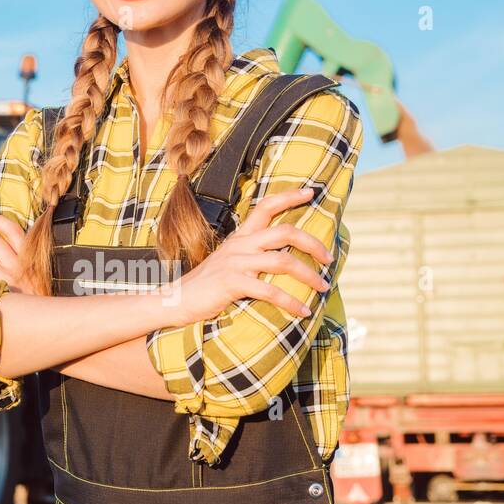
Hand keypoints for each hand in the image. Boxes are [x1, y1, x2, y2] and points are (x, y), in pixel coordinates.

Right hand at [166, 187, 333, 325]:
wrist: (175, 301)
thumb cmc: (206, 285)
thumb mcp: (229, 262)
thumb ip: (251, 256)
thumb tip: (279, 259)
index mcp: (240, 237)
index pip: (266, 206)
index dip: (289, 197)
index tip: (310, 192)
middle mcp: (240, 245)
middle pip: (285, 231)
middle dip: (313, 243)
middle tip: (329, 258)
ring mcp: (236, 262)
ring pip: (283, 260)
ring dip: (308, 275)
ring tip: (323, 287)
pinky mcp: (233, 283)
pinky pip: (269, 290)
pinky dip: (290, 302)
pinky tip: (303, 311)